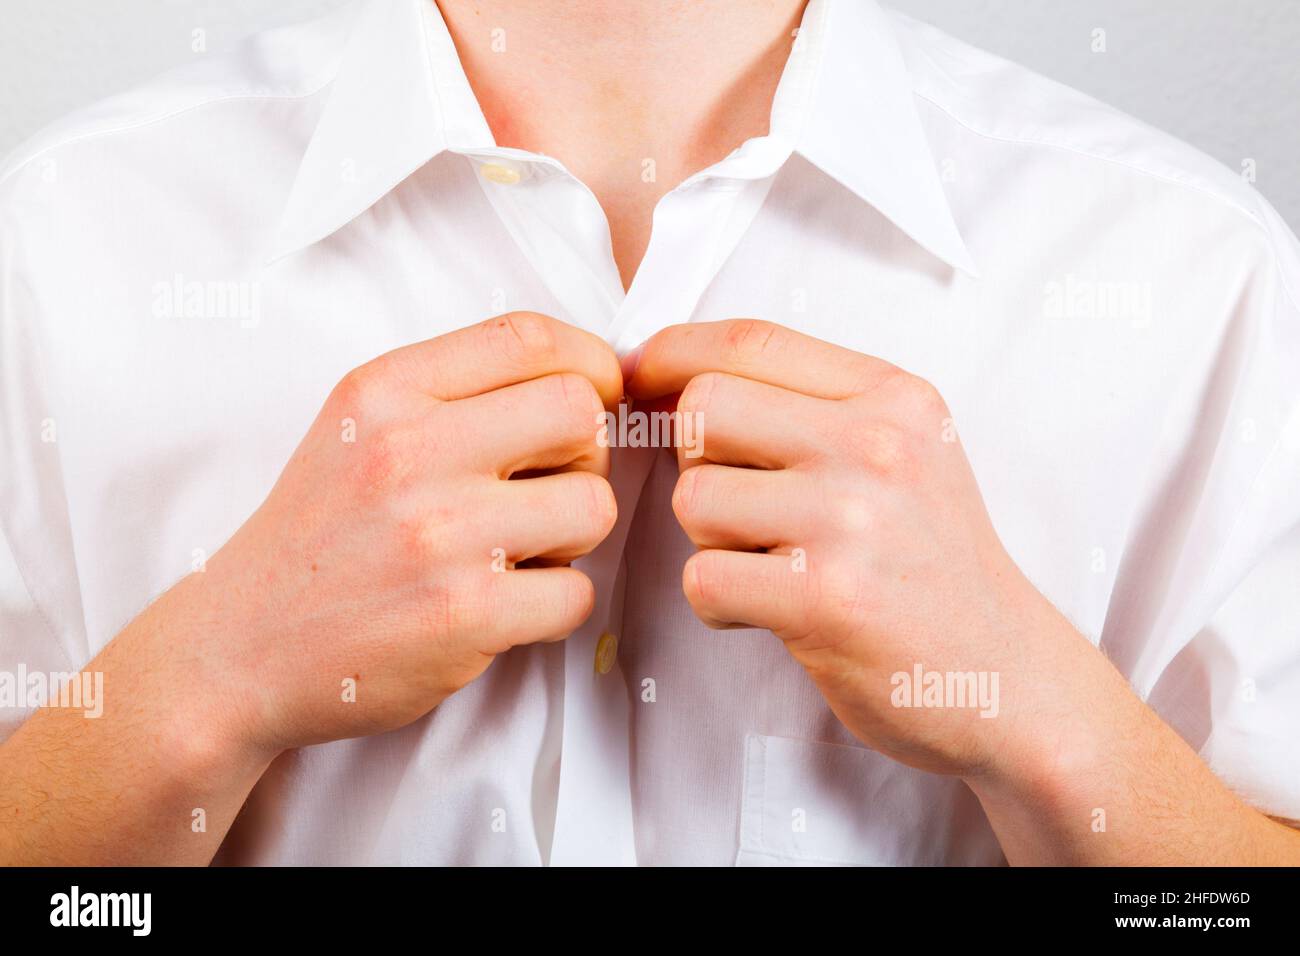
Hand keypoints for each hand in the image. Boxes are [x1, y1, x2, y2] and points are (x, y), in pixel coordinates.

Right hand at [191, 312, 621, 757]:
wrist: (238, 649)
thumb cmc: (319, 536)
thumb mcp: (359, 427)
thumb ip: (455, 392)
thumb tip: (585, 379)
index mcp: (386, 390)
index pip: (530, 337)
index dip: (589, 364)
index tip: (592, 397)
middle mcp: (410, 452)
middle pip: (579, 412)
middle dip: (585, 452)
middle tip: (546, 487)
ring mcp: (440, 536)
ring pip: (593, 505)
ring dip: (574, 536)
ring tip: (519, 550)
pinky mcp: (465, 615)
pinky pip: (577, 593)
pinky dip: (554, 605)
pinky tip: (504, 606)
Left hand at [625, 319, 1099, 780]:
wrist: (1007, 675)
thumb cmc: (934, 566)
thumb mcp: (907, 454)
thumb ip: (811, 408)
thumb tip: (674, 377)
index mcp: (893, 398)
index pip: (750, 340)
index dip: (672, 353)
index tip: (639, 377)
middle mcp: (876, 445)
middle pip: (703, 408)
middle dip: (697, 459)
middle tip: (743, 505)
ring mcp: (852, 520)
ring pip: (694, 497)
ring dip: (711, 540)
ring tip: (772, 564)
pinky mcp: (825, 599)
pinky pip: (703, 579)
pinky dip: (719, 603)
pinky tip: (770, 610)